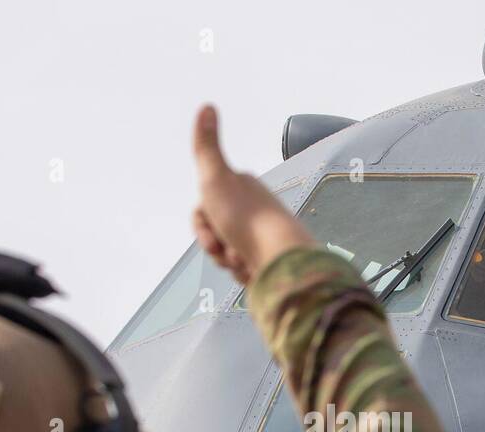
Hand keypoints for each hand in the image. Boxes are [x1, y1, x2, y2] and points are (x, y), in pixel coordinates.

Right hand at [191, 105, 312, 285]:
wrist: (282, 260)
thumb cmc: (247, 220)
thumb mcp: (216, 178)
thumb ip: (205, 145)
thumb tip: (206, 105)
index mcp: (241, 188)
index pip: (203, 210)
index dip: (201, 226)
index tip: (213, 230)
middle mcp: (252, 209)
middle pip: (214, 233)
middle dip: (215, 246)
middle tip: (228, 249)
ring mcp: (260, 235)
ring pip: (226, 253)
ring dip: (228, 260)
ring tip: (244, 261)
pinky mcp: (267, 258)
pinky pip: (242, 270)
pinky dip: (242, 273)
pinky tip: (253, 271)